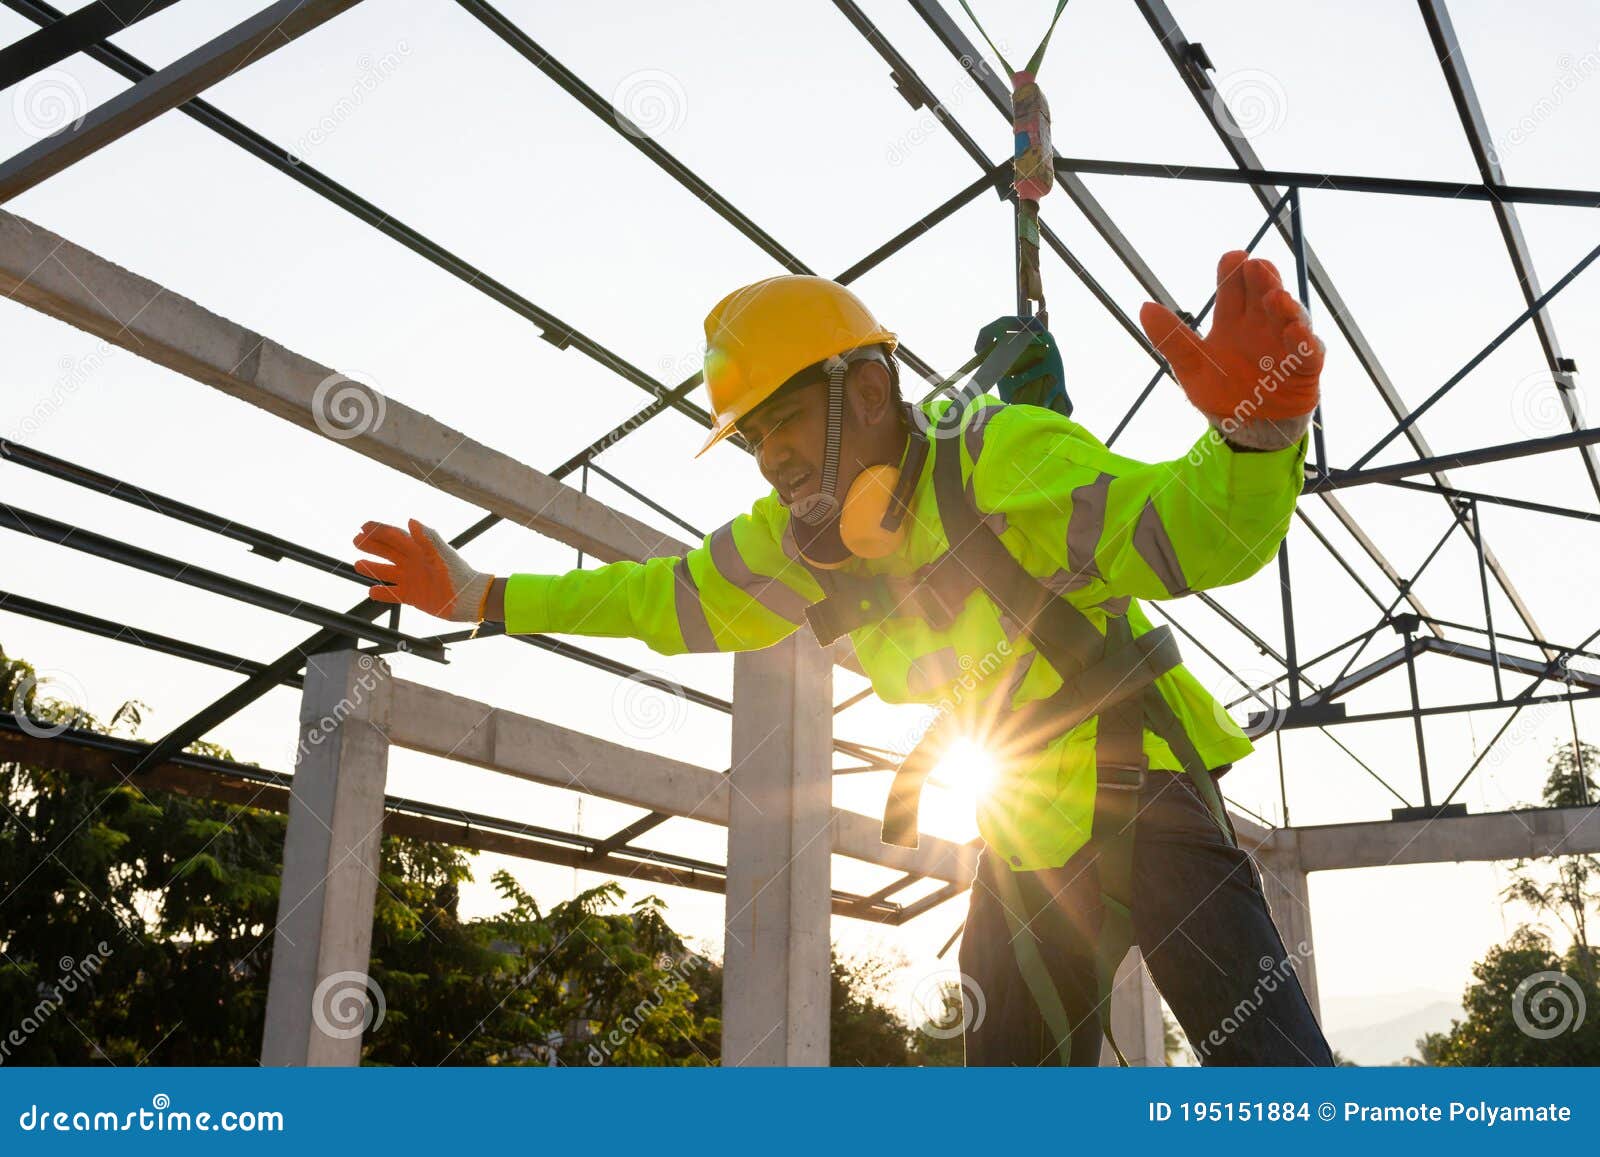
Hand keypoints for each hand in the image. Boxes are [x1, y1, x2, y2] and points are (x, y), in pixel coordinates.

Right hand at [352, 519, 492, 621]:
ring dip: (373, 568)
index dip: (379, 530)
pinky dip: (382, 593)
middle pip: (388, 551)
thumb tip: (410, 521)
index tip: (363, 526)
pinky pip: (393, 594)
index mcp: (419, 549)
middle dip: (372, 545)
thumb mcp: (441, 553)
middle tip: (355, 540)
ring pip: (387, 572)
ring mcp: (412, 579)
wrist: (468, 597)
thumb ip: (427, 537)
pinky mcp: (413, 596)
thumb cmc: (457, 572)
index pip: (395, 536)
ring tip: (357, 564)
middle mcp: (413, 562)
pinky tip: (371, 591)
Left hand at [1138, 251, 1322, 423]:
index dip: (1234, 270)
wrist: (1246, 428)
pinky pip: (1308, 351)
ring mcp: (1285, 342)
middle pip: (1265, 290)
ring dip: (1284, 306)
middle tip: (1255, 267)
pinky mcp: (1304, 366)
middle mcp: (1261, 324)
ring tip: (1276, 297)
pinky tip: (1295, 332)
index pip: (1234, 284)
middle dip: (1263, 278)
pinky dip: (1304, 342)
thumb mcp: (1190, 366)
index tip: (1233, 258)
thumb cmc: (1222, 391)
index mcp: (1233, 319)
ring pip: (1290, 315)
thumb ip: (1171, 338)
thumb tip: (1144, 306)